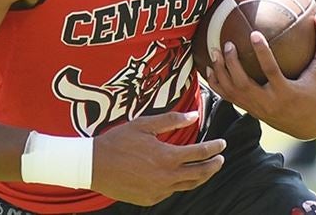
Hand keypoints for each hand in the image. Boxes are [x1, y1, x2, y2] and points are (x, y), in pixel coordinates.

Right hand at [90, 111, 224, 205]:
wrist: (94, 165)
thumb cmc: (118, 141)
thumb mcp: (144, 125)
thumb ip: (171, 120)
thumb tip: (194, 116)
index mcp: (167, 156)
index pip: (200, 153)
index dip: (214, 148)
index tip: (222, 143)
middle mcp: (167, 177)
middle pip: (200, 173)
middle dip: (214, 165)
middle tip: (220, 158)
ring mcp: (159, 190)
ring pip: (188, 185)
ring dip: (200, 177)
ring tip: (206, 169)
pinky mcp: (150, 199)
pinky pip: (171, 191)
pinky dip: (179, 183)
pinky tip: (179, 176)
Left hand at [203, 13, 315, 139]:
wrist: (310, 125)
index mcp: (286, 92)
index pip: (271, 71)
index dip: (262, 53)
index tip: (254, 34)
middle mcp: (268, 103)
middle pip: (243, 85)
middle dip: (232, 65)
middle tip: (227, 44)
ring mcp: (257, 108)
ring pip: (232, 92)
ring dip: (220, 72)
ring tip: (214, 52)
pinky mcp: (250, 110)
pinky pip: (228, 97)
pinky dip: (217, 83)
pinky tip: (209, 68)